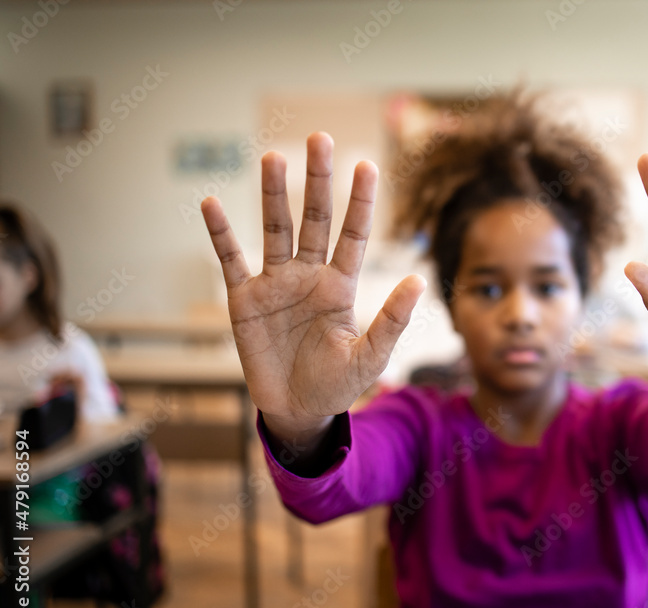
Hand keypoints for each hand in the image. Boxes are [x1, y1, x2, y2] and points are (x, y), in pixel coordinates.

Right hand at [201, 133, 425, 430]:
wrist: (297, 411)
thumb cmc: (337, 385)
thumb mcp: (370, 356)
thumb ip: (392, 320)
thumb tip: (418, 280)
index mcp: (341, 285)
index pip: (352, 235)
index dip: (360, 202)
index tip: (366, 165)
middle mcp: (308, 275)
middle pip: (314, 219)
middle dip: (318, 181)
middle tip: (319, 140)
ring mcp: (276, 284)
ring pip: (274, 230)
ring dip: (273, 195)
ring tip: (274, 158)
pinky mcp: (244, 300)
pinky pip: (231, 260)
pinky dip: (220, 234)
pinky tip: (211, 204)